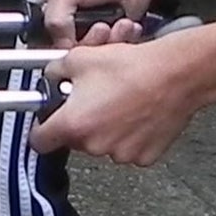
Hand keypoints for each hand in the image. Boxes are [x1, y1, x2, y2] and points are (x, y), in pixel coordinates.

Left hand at [33, 35, 202, 165]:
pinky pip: (128, 148)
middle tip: (93, 100)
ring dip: (105, 128)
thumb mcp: (79, 58)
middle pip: (74, 140)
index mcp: (73, 125)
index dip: (41, 128)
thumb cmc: (133, 67)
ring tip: (118, 103)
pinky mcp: (144, 156)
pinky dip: (129, 136)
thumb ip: (55, 72)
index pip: (38, 141)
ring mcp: (121, 154)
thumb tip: (52, 77)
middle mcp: (95, 145)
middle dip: (79, 122)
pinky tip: (135, 114)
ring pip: (101, 144)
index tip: (46, 121)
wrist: (176, 74)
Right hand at [35, 0, 158, 45]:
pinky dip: (124, 39)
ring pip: (95, 55)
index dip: (58, 48)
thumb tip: (61, 48)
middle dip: (90, 42)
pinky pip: (115, 52)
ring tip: (115, 23)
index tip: (72, 41)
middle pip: (73, 54)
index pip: (43, 46)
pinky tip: (125, 24)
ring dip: (109, 40)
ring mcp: (91, 34)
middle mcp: (70, 27)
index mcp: (50, 15)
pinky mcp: (112, 38)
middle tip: (100, 27)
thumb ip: (54, 21)